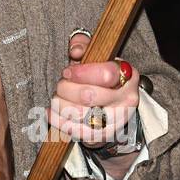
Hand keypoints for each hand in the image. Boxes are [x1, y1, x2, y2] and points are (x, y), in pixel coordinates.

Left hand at [47, 31, 139, 149]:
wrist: (110, 104)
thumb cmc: (97, 76)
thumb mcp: (94, 56)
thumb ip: (83, 45)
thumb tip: (76, 50)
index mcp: (126, 74)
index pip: (105, 74)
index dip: (80, 73)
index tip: (66, 72)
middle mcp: (127, 98)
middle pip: (89, 95)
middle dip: (66, 89)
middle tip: (60, 86)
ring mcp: (118, 119)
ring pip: (80, 114)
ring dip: (60, 105)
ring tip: (56, 99)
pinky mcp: (106, 135)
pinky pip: (79, 132)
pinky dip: (60, 122)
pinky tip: (52, 113)